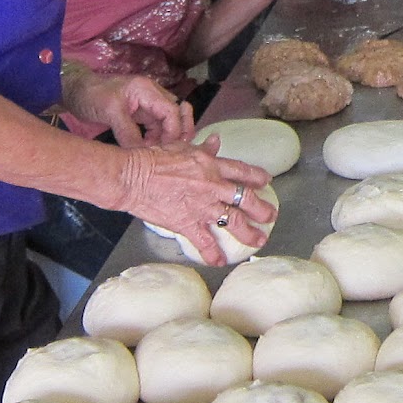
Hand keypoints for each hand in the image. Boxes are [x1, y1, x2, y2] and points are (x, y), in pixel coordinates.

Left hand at [64, 69, 191, 146]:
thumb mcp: (110, 113)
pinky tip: (148, 148)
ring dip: (165, 137)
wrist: (74, 92)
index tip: (167, 148)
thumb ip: (128, 132)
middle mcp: (151, 95)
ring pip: (166, 122)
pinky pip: (155, 126)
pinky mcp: (139, 114)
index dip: (174, 130)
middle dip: (177, 132)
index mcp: (147, 90)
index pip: (171, 110)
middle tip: (173, 151)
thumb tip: (142, 154)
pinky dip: (155, 138)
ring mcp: (146, 105)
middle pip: (175, 115)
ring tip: (157, 152)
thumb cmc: (91, 96)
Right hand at [116, 140, 273, 265]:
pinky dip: (213, 253)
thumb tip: (216, 141)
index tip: (266, 182)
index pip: (242, 171)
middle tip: (270, 216)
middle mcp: (212, 186)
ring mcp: (202, 206)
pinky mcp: (187, 223)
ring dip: (249, 233)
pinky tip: (220, 261)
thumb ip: (202, 148)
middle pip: (246, 199)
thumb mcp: (181, 146)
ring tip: (259, 240)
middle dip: (262, 210)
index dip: (257, 177)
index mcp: (211, 165)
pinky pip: (205, 242)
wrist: (132, 177)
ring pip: (233, 221)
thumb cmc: (151, 159)